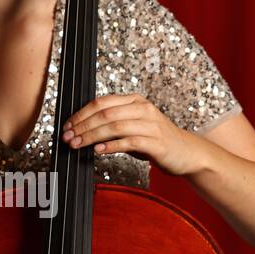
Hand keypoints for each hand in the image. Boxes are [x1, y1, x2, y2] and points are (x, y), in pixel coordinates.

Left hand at [60, 94, 201, 175]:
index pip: (102, 102)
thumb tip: (82, 131)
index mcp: (134, 101)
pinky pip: (129, 142)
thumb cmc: (156, 141)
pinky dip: (111, 146)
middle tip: (67, 137)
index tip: (67, 126)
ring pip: (115, 126)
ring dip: (92, 136)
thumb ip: (112, 125)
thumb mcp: (133, 127)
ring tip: (78, 144)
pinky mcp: (156, 142)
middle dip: (83, 125)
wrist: (187, 153)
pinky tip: (98, 150)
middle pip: (105, 113)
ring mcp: (151, 125)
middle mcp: (143, 109)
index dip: (81, 114)